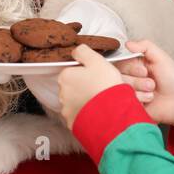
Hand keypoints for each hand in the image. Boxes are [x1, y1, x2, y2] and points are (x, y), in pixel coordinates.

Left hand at [27, 0, 141, 109]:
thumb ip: (83, 51)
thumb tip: (76, 50)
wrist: (112, 114)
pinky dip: (86, 113)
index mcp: (65, 76)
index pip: (72, 71)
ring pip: (75, 101)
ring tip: (100, 101)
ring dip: (84, 101)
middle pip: (73, 86)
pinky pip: (79, 115)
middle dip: (83, 86)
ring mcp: (66, 110)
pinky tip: (97, 111)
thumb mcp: (97, 61)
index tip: (97, 76)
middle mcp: (62, 93)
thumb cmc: (105, 86)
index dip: (86, 72)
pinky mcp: (73, 123)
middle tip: (99, 88)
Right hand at [123, 39, 173, 133]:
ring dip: (139, 91)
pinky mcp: (130, 105)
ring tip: (152, 93)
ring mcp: (129, 93)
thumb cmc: (173, 78)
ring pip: (121, 91)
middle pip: (118, 78)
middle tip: (152, 84)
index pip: (119, 64)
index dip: (130, 68)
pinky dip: (139, 101)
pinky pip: (124, 103)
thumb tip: (127, 43)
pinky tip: (150, 101)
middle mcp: (129, 78)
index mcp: (134, 65)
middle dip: (137, 81)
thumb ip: (145, 46)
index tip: (144, 71)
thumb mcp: (161, 57)